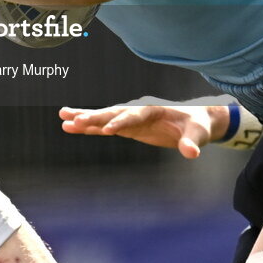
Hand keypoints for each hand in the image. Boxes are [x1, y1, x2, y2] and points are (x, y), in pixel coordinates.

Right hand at [59, 97, 226, 158]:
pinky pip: (105, 127)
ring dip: (85, 120)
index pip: (133, 116)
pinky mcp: (129, 128)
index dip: (121, 122)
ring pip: (104, 118)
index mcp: (153, 110)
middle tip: (73, 120)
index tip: (106, 129)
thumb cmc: (198, 126)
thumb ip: (193, 142)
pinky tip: (72, 127)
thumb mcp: (199, 134)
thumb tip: (191, 153)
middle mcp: (138, 112)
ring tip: (63, 120)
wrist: (197, 121)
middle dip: (94, 117)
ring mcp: (132, 120)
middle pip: (112, 113)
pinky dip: (90, 128)